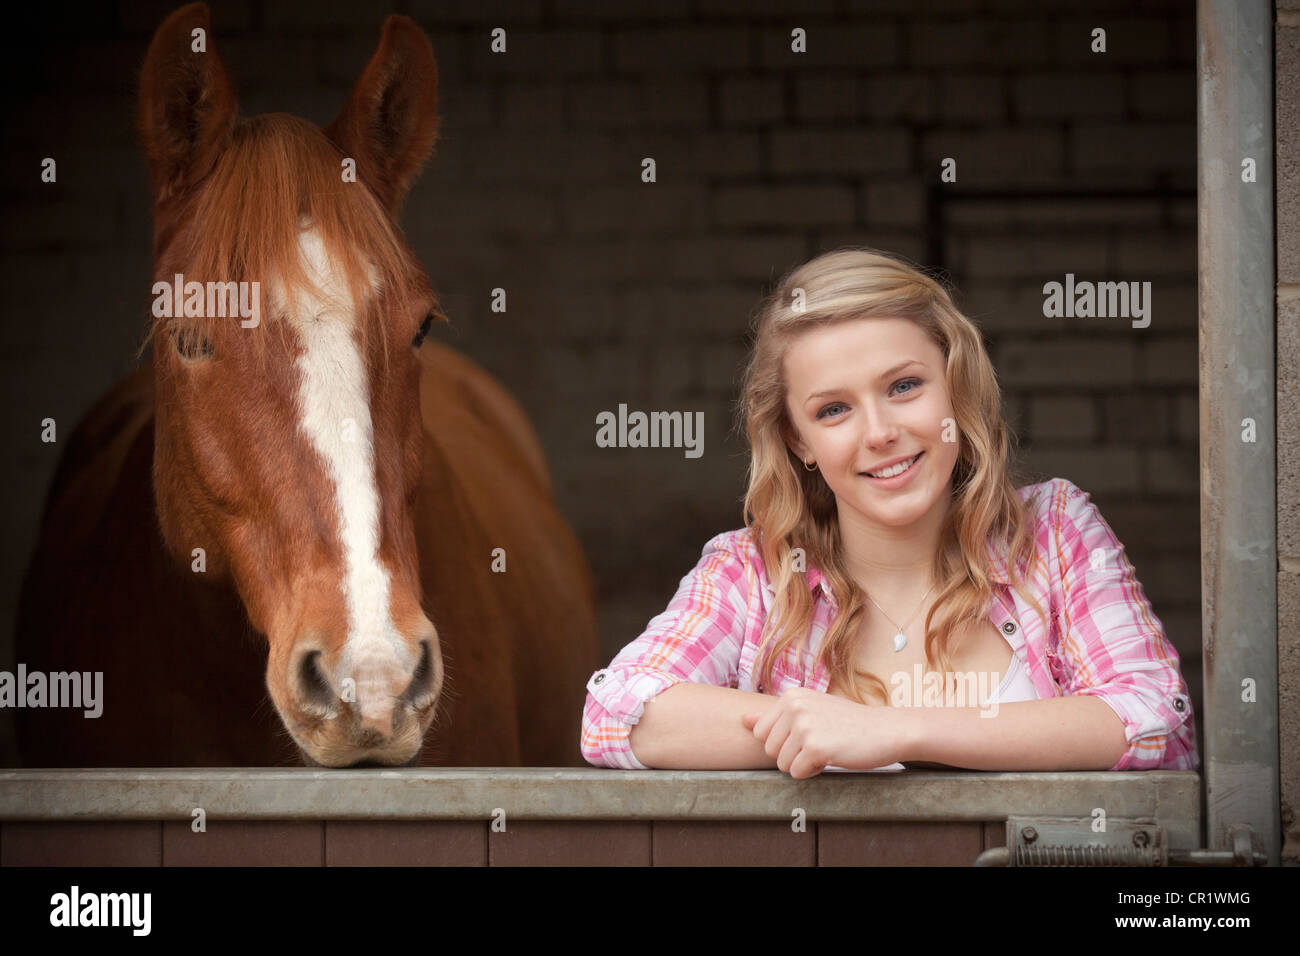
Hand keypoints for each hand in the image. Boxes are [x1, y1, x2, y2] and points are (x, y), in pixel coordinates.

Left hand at [742, 686, 904, 778]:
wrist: (886, 730)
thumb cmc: (848, 723)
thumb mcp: (810, 710)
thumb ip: (775, 716)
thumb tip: (743, 720)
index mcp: (791, 696)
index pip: (761, 732)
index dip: (783, 742)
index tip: (807, 735)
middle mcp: (794, 707)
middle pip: (769, 749)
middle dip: (791, 754)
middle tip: (820, 743)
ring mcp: (804, 726)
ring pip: (781, 763)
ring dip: (802, 764)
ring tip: (827, 748)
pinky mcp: (815, 747)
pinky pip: (796, 773)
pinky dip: (812, 772)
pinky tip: (832, 757)